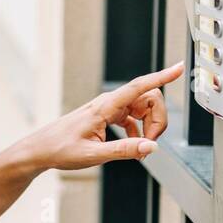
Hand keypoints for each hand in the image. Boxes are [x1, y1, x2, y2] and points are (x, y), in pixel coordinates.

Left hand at [16, 61, 183, 171]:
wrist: (41, 150)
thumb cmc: (61, 150)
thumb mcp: (94, 155)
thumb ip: (124, 150)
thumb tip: (151, 146)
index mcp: (105, 106)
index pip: (139, 86)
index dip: (162, 76)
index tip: (180, 68)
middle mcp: (109, 102)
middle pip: (148, 99)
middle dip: (157, 120)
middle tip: (149, 145)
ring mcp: (109, 108)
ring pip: (143, 108)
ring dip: (149, 127)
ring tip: (139, 151)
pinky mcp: (108, 116)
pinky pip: (133, 117)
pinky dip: (139, 131)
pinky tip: (133, 146)